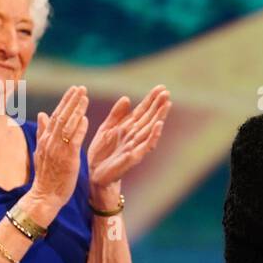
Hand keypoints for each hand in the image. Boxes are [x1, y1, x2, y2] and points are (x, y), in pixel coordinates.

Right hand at [28, 86, 89, 220]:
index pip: (56, 115)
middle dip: (71, 100)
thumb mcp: (42, 152)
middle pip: (61, 116)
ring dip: (76, 110)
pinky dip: (78, 129)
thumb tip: (42, 114)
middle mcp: (50, 142)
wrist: (45, 196)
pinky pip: (73, 141)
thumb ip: (43, 132)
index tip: (74, 90)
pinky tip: (85, 119)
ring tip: (84, 96)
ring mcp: (58, 150)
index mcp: (46, 139)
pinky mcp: (66, 159)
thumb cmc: (47, 176)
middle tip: (81, 87)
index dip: (65, 102)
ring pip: (66, 125)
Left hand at [87, 85, 170, 204]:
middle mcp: (135, 135)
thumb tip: (127, 98)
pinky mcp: (134, 157)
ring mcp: (136, 146)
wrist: (95, 174)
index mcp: (128, 127)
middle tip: (167, 92)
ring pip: (150, 129)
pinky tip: (158, 125)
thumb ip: (116, 115)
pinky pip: (146, 146)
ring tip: (167, 104)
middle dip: (158, 105)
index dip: (151, 99)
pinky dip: (153, 136)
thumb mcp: (106, 129)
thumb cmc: (102, 153)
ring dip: (160, 116)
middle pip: (149, 117)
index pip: (142, 111)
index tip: (161, 88)